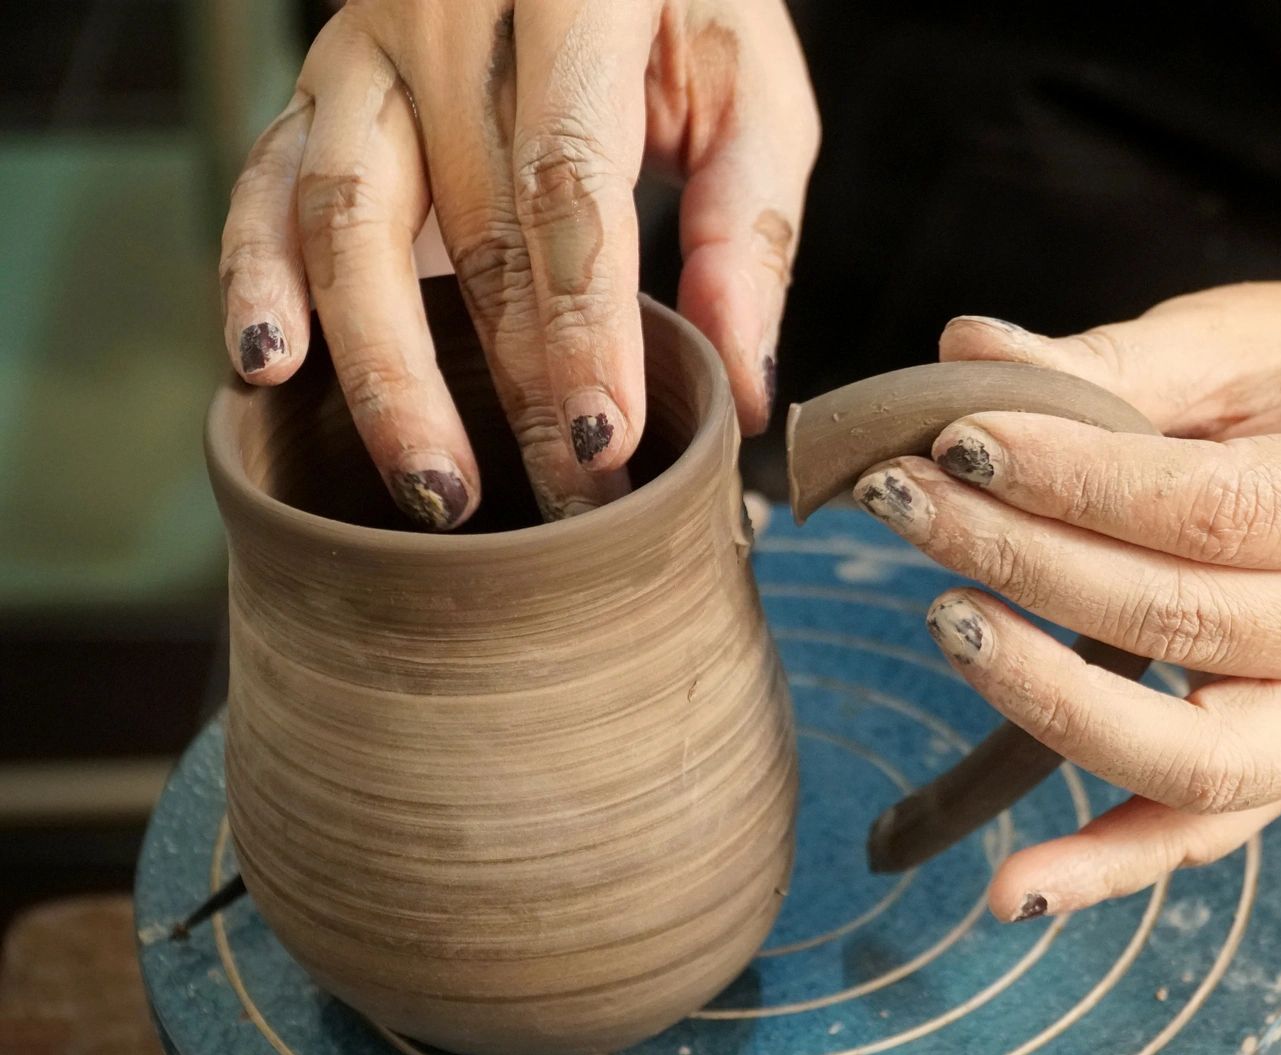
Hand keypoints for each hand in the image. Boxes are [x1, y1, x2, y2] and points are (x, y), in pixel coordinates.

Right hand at [219, 0, 816, 526]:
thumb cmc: (677, 2)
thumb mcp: (751, 82)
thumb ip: (748, 228)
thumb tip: (740, 390)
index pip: (567, 182)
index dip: (584, 327)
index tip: (608, 443)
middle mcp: (444, 9)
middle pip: (468, 227)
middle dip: (515, 388)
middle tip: (561, 506)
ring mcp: (361, 46)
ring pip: (346, 220)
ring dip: (383, 371)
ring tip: (433, 486)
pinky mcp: (314, 85)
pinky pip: (266, 189)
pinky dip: (257, 285)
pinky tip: (270, 373)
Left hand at [851, 283, 1280, 918]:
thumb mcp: (1251, 341)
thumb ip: (1118, 360)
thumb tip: (965, 353)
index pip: (1218, 511)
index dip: (1076, 483)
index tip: (954, 441)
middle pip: (1189, 621)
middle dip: (1028, 562)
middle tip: (905, 503)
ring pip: (1192, 754)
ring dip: (1048, 699)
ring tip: (945, 622)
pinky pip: (1199, 837)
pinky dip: (1104, 868)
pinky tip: (1008, 890)